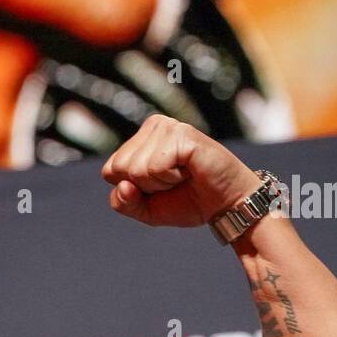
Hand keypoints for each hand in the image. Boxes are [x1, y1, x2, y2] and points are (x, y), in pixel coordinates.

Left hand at [101, 115, 261, 226]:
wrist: (226, 205)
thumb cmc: (188, 201)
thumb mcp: (146, 210)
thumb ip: (123, 202)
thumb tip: (122, 186)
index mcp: (141, 139)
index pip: (110, 170)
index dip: (133, 190)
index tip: (160, 187)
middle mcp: (153, 126)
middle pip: (119, 169)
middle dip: (145, 186)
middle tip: (173, 182)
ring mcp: (168, 127)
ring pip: (136, 168)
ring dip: (160, 183)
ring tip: (183, 175)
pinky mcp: (182, 134)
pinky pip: (155, 167)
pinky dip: (170, 178)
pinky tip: (188, 171)